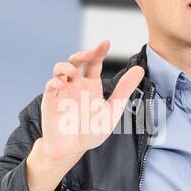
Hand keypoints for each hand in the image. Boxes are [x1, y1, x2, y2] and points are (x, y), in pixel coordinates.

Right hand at [39, 40, 143, 166]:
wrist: (74, 148)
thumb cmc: (93, 130)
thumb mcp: (112, 109)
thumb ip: (124, 89)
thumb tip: (140, 69)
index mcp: (91, 85)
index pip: (94, 63)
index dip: (98, 52)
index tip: (106, 42)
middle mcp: (76, 84)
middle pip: (75, 61)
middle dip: (81, 54)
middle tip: (89, 54)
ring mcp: (62, 91)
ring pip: (60, 69)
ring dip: (65, 66)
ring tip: (73, 71)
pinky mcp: (50, 100)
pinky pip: (50, 86)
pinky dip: (55, 82)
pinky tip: (63, 85)